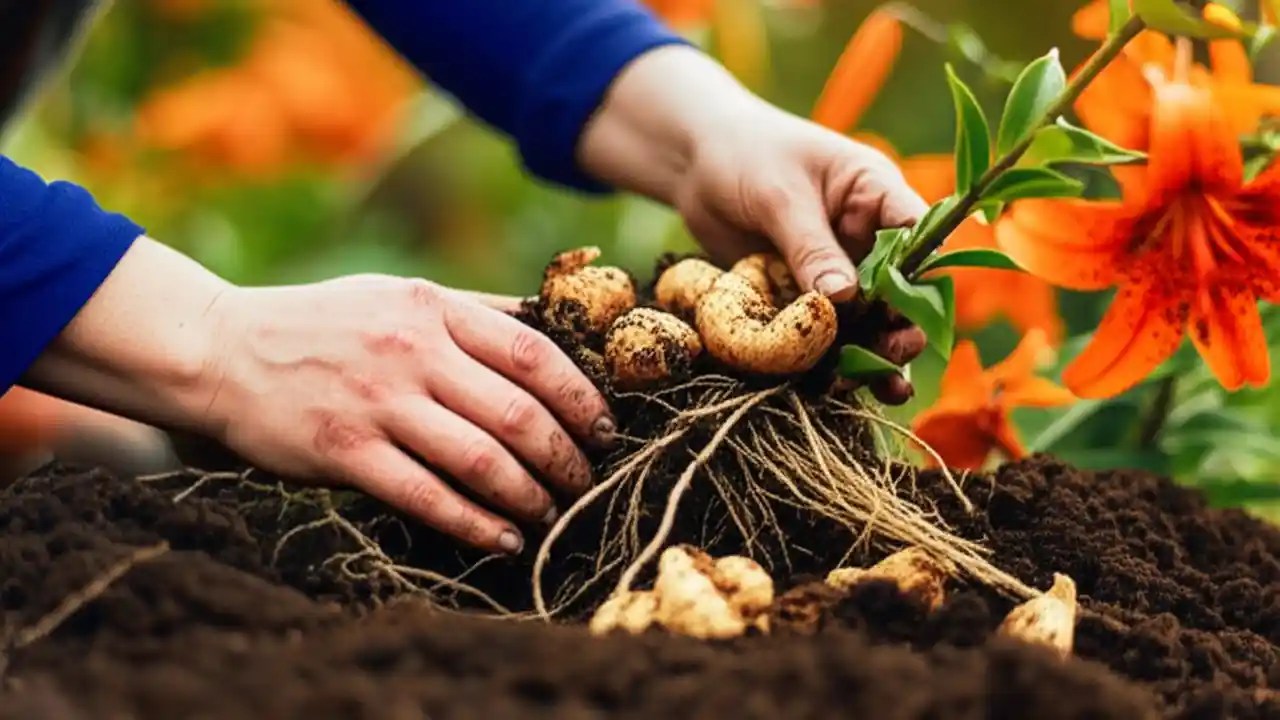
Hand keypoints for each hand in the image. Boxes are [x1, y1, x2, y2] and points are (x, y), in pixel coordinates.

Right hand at [27, 239, 611, 555]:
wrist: (221, 349)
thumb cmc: (323, 324)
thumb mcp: (399, 295)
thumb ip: (473, 310)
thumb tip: (551, 323)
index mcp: (432, 308)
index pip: (533, 353)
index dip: (581, 396)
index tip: (605, 427)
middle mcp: (411, 351)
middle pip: (517, 412)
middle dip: (565, 455)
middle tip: (585, 480)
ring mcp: (376, 403)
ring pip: (480, 459)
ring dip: (529, 495)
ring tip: (551, 514)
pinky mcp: (344, 452)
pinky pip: (427, 497)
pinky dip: (475, 524)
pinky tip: (503, 538)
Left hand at [580, 46, 926, 402]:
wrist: (692, 162)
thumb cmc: (744, 154)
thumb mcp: (779, 195)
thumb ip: (811, 246)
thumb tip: (845, 298)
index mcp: (874, 193)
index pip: (917, 233)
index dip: (922, 273)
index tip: (914, 311)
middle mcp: (863, 235)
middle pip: (898, 286)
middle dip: (901, 322)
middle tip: (899, 353)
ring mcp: (833, 268)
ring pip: (864, 317)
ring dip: (872, 351)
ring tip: (883, 387)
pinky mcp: (801, 294)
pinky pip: (821, 328)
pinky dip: (828, 356)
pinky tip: (837, 385)